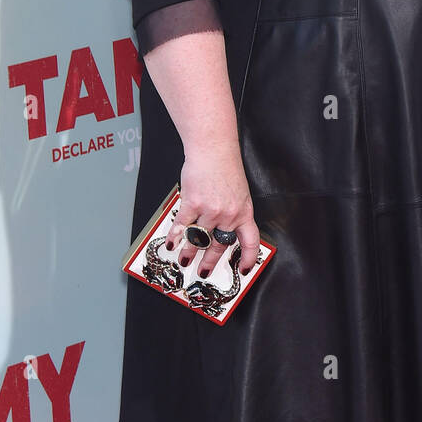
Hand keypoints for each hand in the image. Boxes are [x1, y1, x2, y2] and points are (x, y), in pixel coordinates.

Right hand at [166, 144, 261, 277]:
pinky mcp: (193, 204)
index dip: (247, 258)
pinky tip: (170, 243)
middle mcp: (229, 215)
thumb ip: (232, 212)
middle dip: (210, 262)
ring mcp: (211, 211)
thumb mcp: (238, 193)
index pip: (250, 242)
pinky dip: (175, 237)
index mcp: (244, 212)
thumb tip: (220, 232)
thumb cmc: (225, 168)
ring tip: (184, 260)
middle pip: (219, 246)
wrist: (213, 149)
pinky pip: (182, 227)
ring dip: (189, 253)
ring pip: (199, 239)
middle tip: (203, 271)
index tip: (243, 269)